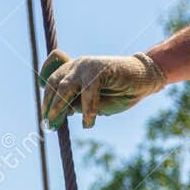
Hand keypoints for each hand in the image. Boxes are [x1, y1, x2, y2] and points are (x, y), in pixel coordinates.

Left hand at [38, 49, 166, 128]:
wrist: (145, 80)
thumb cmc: (120, 93)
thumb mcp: (93, 104)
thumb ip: (78, 105)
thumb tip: (63, 111)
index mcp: (74, 71)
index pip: (52, 82)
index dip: (46, 100)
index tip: (44, 117)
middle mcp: (78, 65)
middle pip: (54, 84)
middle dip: (49, 105)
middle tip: (49, 124)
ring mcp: (88, 65)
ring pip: (66, 86)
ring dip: (59, 106)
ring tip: (57, 122)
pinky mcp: (100, 68)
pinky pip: (88, 91)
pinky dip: (87, 108)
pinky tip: (89, 122)